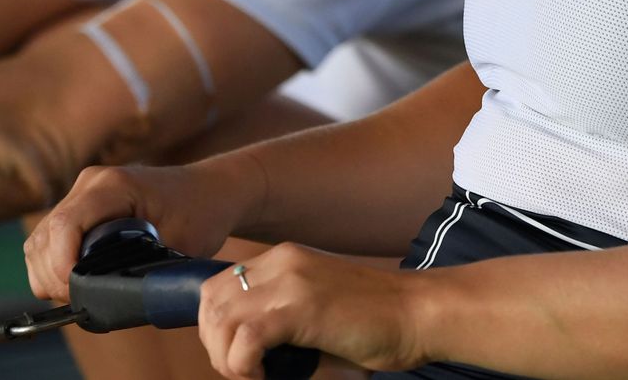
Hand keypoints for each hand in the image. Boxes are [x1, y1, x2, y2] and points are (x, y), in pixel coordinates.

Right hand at [24, 159, 255, 302]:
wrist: (210, 190)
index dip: (60, 266)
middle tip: (82, 301)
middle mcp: (90, 184)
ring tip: (80, 295)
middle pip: (43, 238)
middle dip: (54, 278)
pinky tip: (76, 283)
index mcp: (113, 186)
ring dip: (49, 275)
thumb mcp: (179, 245)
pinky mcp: (79, 207)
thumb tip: (110, 302)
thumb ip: (143, 269)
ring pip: (39, 242)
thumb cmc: (201, 213)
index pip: (64, 226)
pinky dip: (52, 266)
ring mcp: (81, 193)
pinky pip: (47, 241)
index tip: (77, 294)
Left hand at [200, 242, 422, 378]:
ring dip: (227, 359)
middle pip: (210, 302)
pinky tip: (265, 376)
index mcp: (283, 259)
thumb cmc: (374, 322)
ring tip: (254, 375)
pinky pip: (244, 340)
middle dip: (215, 345)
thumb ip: (279, 318)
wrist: (416, 314)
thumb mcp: (315, 308)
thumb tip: (240, 349)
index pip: (218, 288)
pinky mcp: (300, 307)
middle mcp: (281, 262)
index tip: (235, 356)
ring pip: (221, 321)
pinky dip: (243, 366)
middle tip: (243, 370)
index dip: (215, 328)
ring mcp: (290, 282)